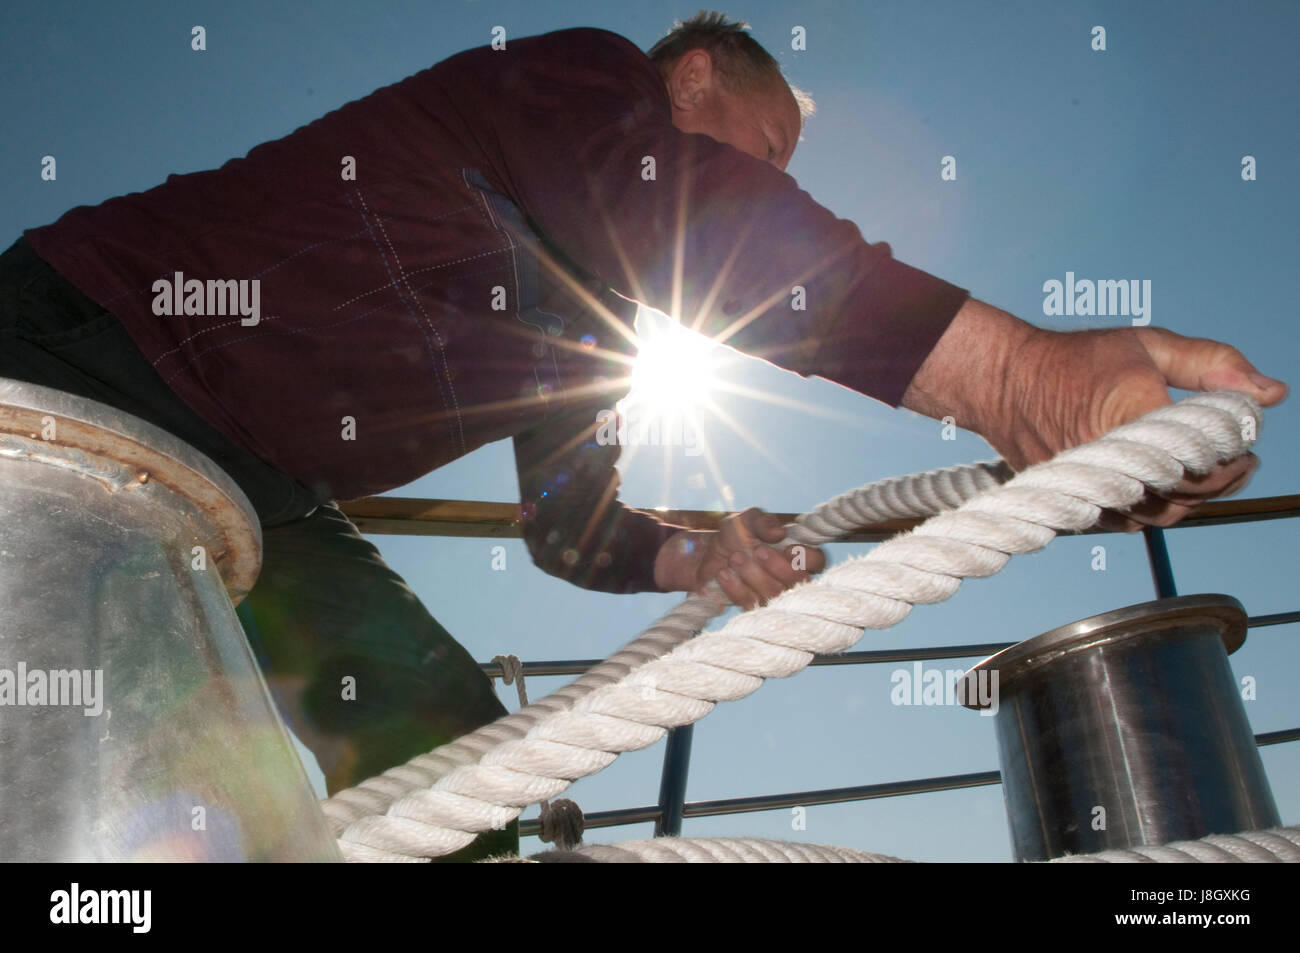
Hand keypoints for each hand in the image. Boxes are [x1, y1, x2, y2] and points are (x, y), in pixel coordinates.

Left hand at [653, 507, 826, 607]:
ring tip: (735, 558)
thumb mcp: (746, 520)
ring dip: (754, 575)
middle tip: (756, 551)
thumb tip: (779, 533)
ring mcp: (774, 597)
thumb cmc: (734, 535)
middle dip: (777, 566)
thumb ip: (763, 522)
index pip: (818, 561)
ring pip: (775, 595)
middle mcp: (791, 578)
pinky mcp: (755, 609)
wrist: (706, 555)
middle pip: (799, 582)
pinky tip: (724, 574)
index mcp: (796, 554)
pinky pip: (752, 605)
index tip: (787, 548)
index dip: (806, 557)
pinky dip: (737, 589)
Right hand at [902, 299, 1288, 530]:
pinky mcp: (1079, 506)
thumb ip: (1214, 365)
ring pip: (1166, 514)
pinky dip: (1160, 506)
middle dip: (1225, 477)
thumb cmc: (1075, 360)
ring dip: (1196, 495)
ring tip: (1208, 468)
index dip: (1235, 450)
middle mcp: (1110, 459)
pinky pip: (1135, 521)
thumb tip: (1271, 393)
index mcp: (1132, 414)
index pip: (1206, 454)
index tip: (1242, 432)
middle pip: (1191, 492)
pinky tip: (1169, 482)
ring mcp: (1091, 488)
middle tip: (1239, 455)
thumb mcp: (1149, 345)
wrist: (1003, 384)